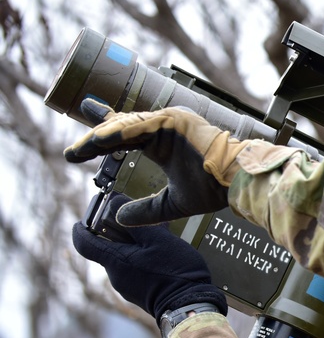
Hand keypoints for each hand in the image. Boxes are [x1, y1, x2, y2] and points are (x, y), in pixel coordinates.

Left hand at [64, 99, 243, 225]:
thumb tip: (118, 217)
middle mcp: (165, 129)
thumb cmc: (213, 190)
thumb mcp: (171, 204)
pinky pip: (142, 124)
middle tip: (73, 152)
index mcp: (163, 144)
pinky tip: (101, 140)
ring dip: (103, 137)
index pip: (126, 137)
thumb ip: (146, 210)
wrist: (236, 183)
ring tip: (81, 150)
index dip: (102, 140)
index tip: (80, 149)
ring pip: (128, 125)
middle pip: (121, 128)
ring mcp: (170, 121)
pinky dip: (121, 131)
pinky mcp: (175, 119)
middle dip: (95, 138)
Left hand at [72, 193, 227, 320]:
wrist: (190, 307)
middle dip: (119, 232)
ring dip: (135, 246)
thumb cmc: (175, 273)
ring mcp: (127, 286)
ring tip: (160, 238)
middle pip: (106, 248)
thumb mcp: (158, 240)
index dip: (82, 225)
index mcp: (114, 260)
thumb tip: (115, 203)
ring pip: (123, 258)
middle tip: (140, 220)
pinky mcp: (140, 293)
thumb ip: (135, 221)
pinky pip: (134, 270)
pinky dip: (142, 258)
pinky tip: (163, 255)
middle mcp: (115, 275)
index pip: (82, 242)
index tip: (92, 214)